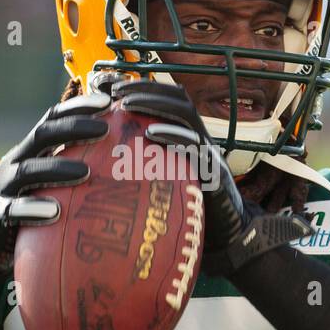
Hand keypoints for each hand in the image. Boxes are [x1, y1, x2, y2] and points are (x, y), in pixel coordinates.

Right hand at [0, 90, 111, 289]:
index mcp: (31, 151)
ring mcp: (2, 188)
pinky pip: (11, 210)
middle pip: (42, 135)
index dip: (77, 107)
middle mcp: (16, 163)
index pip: (52, 119)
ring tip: (86, 172)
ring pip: (27, 171)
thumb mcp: (48, 184)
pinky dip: (32, 209)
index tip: (107, 102)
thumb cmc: (28, 208)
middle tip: (104, 129)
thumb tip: (124, 161)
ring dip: (57, 168)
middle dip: (72, 128)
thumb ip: (76, 168)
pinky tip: (54, 212)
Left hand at [112, 79, 310, 277]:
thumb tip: (104, 158)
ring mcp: (208, 154)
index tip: (111, 87)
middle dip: (146, 88)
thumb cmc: (187, 216)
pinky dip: (175, 137)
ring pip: (186, 115)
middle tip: (116, 91)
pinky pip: (196, 148)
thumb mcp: (163, 185)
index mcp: (187, 139)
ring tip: (127, 103)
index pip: (169, 101)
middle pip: (178, 99)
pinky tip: (151, 134)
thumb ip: (144, 167)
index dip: (143, 87)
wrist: (226, 242)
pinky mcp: (214, 173)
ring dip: (156, 103)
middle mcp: (199, 140)